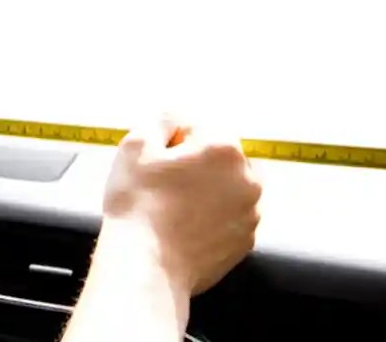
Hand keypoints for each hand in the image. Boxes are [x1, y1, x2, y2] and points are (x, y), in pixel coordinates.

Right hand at [97, 115, 262, 296]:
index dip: (172, 141)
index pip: (199, 127)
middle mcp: (247, 180)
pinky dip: (210, 217)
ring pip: (226, 187)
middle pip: (219, 157)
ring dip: (205, 190)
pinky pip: (228, 217)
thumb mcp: (135, 145)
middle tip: (164, 184)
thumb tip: (176, 119)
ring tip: (172, 208)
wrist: (146, 265)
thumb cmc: (138, 207)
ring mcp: (250, 214)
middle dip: (196, 164)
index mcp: (224, 149)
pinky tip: (183, 225)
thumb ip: (162, 119)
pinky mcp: (245, 241)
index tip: (158, 161)